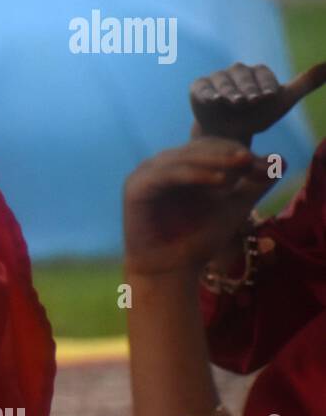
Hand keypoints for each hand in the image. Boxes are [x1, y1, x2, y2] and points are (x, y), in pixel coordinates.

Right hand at [123, 136, 274, 276]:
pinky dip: (195, 174)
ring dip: (215, 160)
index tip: (266, 166)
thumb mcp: (235, 208)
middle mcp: (163, 164)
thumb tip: (281, 160)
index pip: (212, 145)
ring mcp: (147, 173)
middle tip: (254, 162)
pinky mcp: (136, 187)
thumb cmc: (199, 239)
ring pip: (185, 157)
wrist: (170, 269)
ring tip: (242, 167)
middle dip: (229, 153)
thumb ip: (254, 185)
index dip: (238, 151)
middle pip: (199, 147)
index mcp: (183, 165)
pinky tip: (220, 182)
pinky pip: (169, 174)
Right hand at [190, 61, 325, 144]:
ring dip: (228, 90)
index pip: (263, 74)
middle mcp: (236, 72)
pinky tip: (213, 100)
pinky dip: (207, 92)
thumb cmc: (256, 116)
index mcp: (257, 72)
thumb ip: (305, 83)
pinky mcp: (199, 87)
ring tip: (232, 101)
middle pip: (241, 75)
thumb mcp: (282, 101)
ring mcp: (216, 78)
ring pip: (222, 80)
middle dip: (246, 88)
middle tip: (250, 101)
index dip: (266, 84)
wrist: (228, 134)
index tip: (269, 96)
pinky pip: (202, 87)